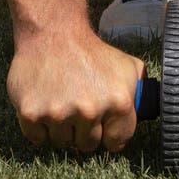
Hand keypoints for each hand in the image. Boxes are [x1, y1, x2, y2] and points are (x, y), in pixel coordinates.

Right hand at [6, 30, 144, 152]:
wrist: (53, 32)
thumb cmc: (92, 52)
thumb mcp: (127, 66)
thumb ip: (140, 92)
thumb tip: (148, 111)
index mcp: (118, 102)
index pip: (116, 143)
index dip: (108, 134)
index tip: (101, 126)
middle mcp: (89, 110)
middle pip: (87, 146)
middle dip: (84, 131)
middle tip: (78, 108)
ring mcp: (58, 113)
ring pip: (62, 143)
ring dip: (61, 129)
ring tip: (61, 102)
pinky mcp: (30, 113)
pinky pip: (37, 138)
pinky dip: (39, 127)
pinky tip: (44, 103)